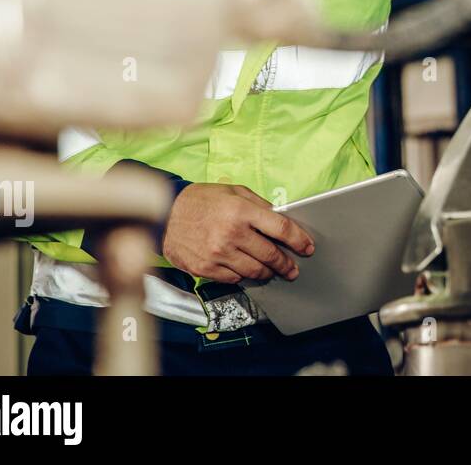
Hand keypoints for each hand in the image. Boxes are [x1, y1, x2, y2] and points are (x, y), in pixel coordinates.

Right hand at [162, 183, 314, 282]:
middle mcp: (231, 234)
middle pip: (270, 255)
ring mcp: (218, 254)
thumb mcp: (233, 191)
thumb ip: (259, 204)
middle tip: (293, 268)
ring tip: (274, 272)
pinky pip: (233, 279)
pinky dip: (243, 276)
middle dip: (286, 264)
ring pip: (254, 271)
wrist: (163, 213)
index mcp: (242, 211)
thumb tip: (280, 218)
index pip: (281, 229)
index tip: (307, 247)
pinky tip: (246, 271)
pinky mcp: (205, 268)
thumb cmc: (201, 200)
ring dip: (268, 273)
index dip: (299, 240)